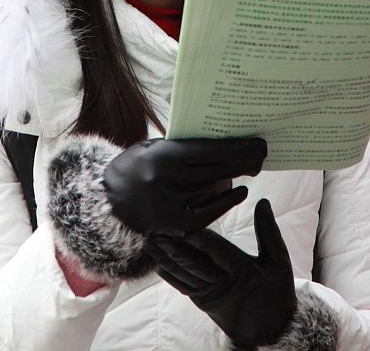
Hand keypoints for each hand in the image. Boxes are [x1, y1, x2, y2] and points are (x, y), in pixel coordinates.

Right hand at [103, 137, 265, 235]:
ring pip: (212, 189)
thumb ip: (183, 147)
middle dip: (241, 162)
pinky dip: (224, 202)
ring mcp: (169, 204)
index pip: (208, 150)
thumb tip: (220, 145)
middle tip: (261, 156)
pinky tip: (238, 192)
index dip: (236, 148)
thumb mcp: (154, 146)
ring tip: (250, 169)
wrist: (108, 201)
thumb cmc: (136, 166)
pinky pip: (207, 213)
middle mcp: (166, 180)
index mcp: (162, 155)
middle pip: (215, 169)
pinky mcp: (172, 224)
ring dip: (233, 178)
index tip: (257, 144)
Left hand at [150, 199, 295, 348]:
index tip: (188, 227)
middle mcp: (222, 283)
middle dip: (176, 248)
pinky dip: (169, 275)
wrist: (271, 332)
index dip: (203, 241)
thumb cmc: (277, 294)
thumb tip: (263, 202)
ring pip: (185, 275)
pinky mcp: (202, 301)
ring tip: (152, 244)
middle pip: (196, 264)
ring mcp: (210, 294)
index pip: (219, 253)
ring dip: (167, 260)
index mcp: (242, 271)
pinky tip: (157, 263)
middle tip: (159, 232)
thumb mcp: (279, 262)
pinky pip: (182, 287)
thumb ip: (268, 231)